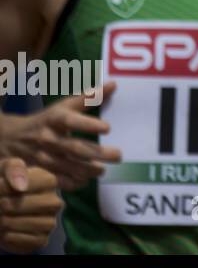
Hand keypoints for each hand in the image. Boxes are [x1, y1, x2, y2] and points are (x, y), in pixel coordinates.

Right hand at [0, 84, 119, 190]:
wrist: (10, 138)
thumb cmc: (45, 120)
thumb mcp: (62, 107)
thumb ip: (88, 98)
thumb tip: (114, 85)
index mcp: (55, 119)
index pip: (71, 121)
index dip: (88, 124)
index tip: (108, 128)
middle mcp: (48, 138)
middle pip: (74, 148)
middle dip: (97, 153)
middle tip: (118, 155)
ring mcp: (43, 157)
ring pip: (68, 166)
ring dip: (88, 170)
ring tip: (103, 170)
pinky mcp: (40, 171)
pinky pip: (57, 180)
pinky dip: (72, 182)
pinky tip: (85, 180)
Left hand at [0, 158, 62, 252]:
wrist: (2, 206)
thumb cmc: (6, 184)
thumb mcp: (6, 169)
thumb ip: (14, 169)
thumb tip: (21, 186)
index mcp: (50, 181)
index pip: (28, 183)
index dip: (5, 187)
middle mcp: (55, 202)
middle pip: (25, 204)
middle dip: (3, 205)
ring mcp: (50, 222)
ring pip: (27, 223)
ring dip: (5, 222)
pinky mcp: (42, 239)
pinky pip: (26, 240)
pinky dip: (10, 237)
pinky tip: (4, 231)